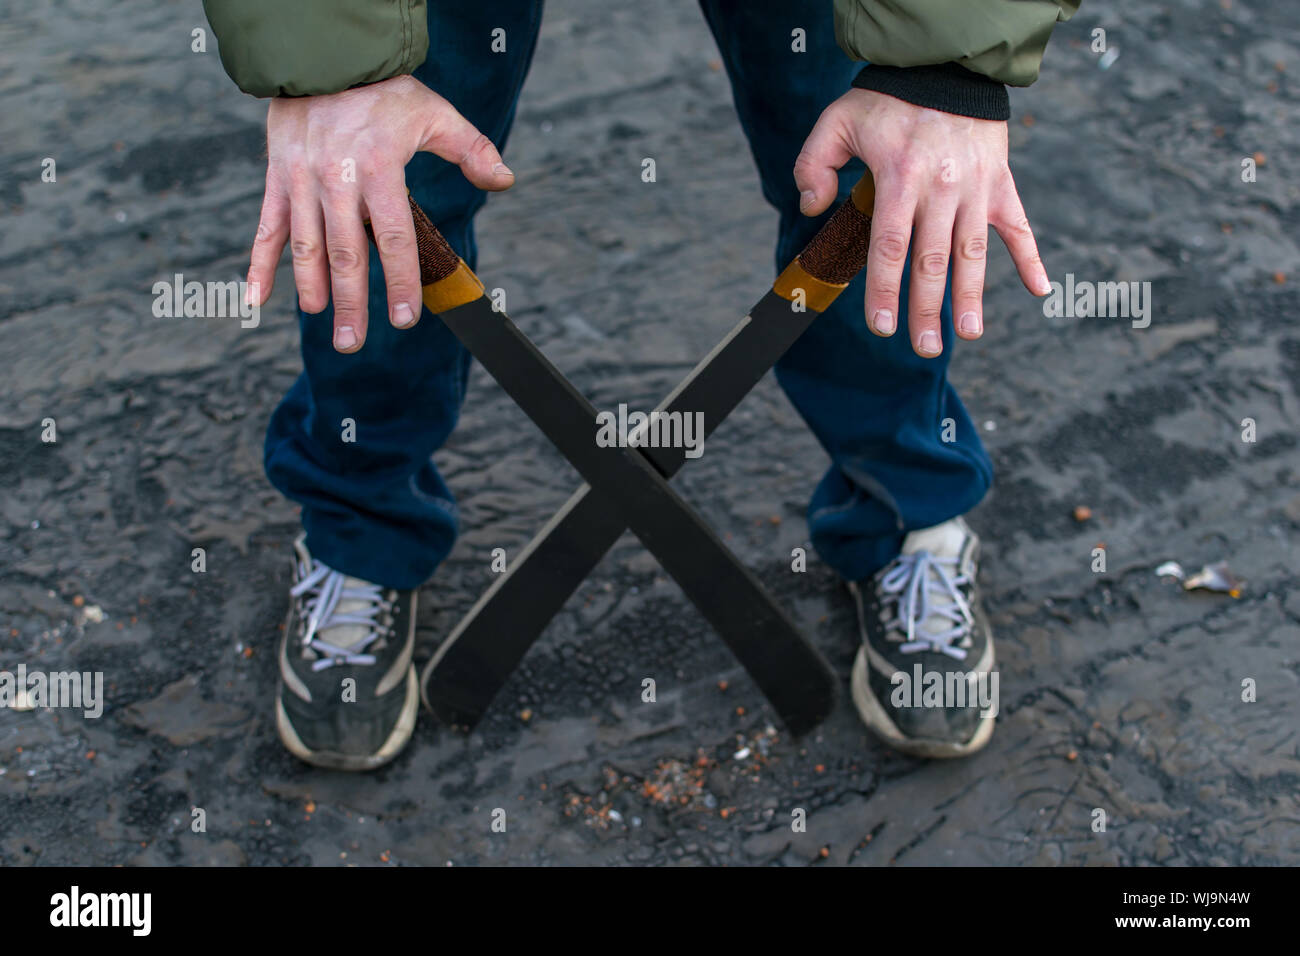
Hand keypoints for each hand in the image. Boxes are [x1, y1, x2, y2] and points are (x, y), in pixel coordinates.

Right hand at [247, 74, 514, 351]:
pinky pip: (267, 227)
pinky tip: (255, 299)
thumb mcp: (434, 113)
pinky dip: (258, 264)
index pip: (393, 238)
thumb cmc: (383, 90)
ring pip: (305, 245)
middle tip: (354, 342)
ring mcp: (301, 180)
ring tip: (322, 321)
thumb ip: (471, 150)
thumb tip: (505, 180)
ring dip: (310, 288)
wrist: (322, 55)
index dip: (399, 281)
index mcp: (378, 168)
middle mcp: (336, 178)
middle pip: (345, 253)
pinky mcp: (276, 178)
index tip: (404, 318)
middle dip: (350, 303)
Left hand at [794, 88, 1050, 356]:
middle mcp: (941, 188)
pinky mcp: (1000, 182)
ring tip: (968, 334)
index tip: (881, 327)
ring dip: (972, 296)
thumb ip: (813, 165)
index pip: (890, 247)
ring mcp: (976, 188)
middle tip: (925, 348)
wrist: (946, 64)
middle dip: (928, 308)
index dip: (885, 291)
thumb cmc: (887, 99)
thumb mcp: (837, 122)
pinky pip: (1019, 225)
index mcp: (900, 178)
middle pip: (933, 260)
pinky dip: (1031, 258)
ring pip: (974, 252)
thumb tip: (811, 209)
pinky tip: (1039, 291)